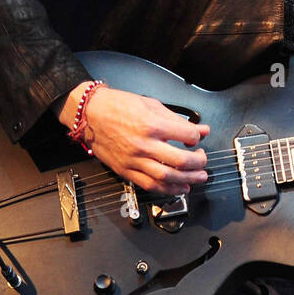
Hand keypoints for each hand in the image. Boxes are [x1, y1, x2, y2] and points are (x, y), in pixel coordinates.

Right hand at [59, 83, 209, 194]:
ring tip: (197, 178)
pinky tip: (178, 188)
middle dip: (198, 163)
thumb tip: (201, 129)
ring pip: (166, 177)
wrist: (90, 113)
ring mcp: (134, 159)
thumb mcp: (152, 105)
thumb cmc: (118, 106)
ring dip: (187, 180)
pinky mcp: (125, 170)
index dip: (197, 137)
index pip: (187, 135)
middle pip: (180, 161)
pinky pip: (149, 185)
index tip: (197, 138)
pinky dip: (167, 189)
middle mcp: (144, 144)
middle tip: (203, 161)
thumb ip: (178, 120)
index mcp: (152, 124)